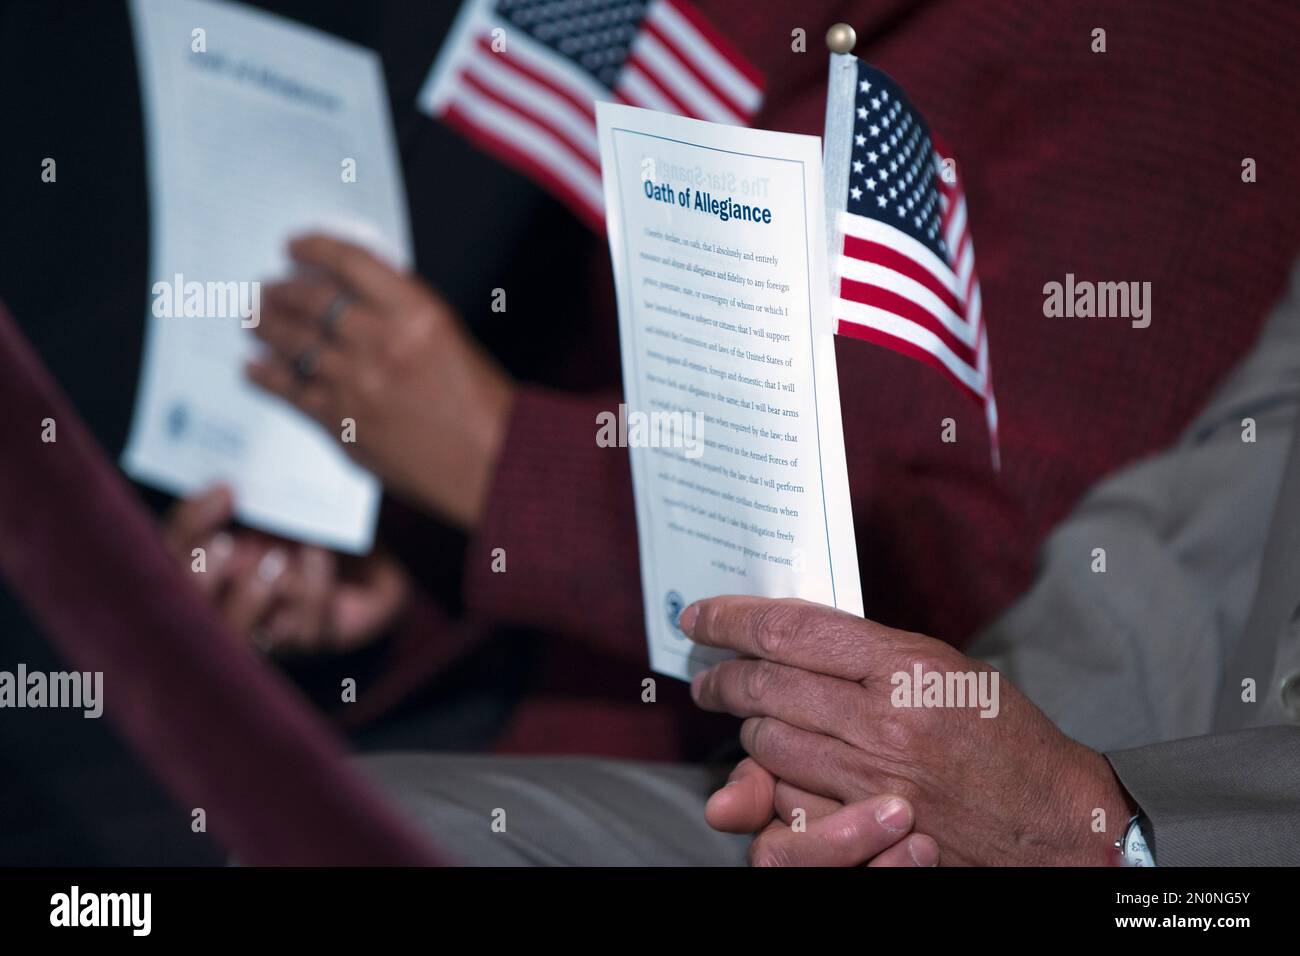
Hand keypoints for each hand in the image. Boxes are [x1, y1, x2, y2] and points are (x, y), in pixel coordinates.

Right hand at [162, 485, 408, 652]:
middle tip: (231, 542)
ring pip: (235, 632)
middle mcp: (224, 603)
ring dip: (254, 592)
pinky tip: (317, 555)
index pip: (171, 552)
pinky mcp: (306, 639)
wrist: (369, 555)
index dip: (190, 523)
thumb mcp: (284, 500)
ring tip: (279, 555)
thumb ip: (257, 494)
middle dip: (202, 572)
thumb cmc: (313, 522)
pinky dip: (310, 588)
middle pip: (186, 605)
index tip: (226, 489)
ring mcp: (262, 629)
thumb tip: (249, 477)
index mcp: (205, 563)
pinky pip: (300, 627)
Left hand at [247, 234, 514, 529]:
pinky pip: (289, 390)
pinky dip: (265, 376)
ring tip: (252, 318)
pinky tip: (254, 368)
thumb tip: (351, 300)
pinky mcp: (341, 422)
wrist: (491, 466)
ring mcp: (356, 383)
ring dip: (265, 326)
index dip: (314, 247)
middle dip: (281, 289)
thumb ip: (401, 315)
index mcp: (417, 313)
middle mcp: (382, 342)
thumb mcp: (449, 338)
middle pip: (312, 300)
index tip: (295, 246)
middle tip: (265, 287)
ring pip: (293, 342)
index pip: (350, 262)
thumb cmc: (481, 406)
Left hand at [683, 597, 1134, 865]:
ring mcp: (874, 783)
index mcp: (907, 665)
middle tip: (708, 676)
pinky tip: (773, 773)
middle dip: (724, 679)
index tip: (699, 616)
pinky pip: (787, 805)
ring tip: (748, 719)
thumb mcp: (942, 668)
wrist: (1057, 822)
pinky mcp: (870, 834)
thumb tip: (780, 647)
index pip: (789, 630)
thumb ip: (860, 654)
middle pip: (764, 687)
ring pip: (767, 745)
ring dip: (749, 730)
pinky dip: (773, 786)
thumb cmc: (1002, 735)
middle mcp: (885, 721)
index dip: (731, 619)